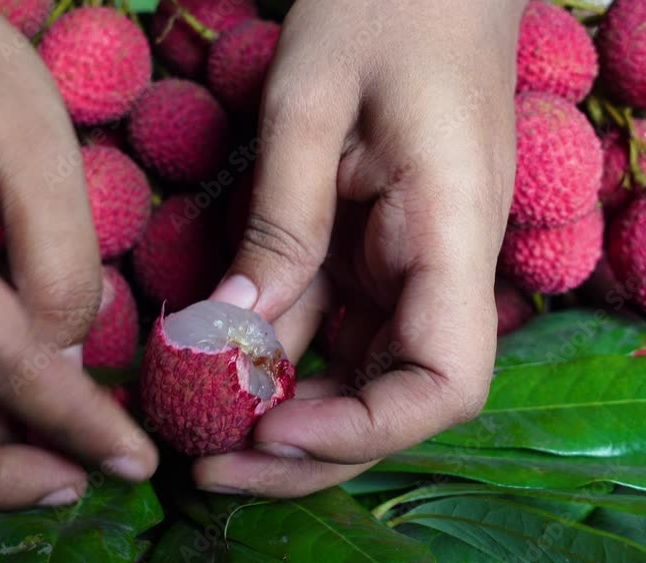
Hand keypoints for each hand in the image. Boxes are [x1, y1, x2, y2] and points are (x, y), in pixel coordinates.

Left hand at [198, 0, 523, 496]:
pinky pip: (327, 319)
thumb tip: (238, 327)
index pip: (445, 381)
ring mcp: (404, 259)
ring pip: (353, 370)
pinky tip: (213, 363)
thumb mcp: (314, 100)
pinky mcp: (370, 244)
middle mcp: (438, 264)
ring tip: (194, 432)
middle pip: (390, 396)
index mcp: (451, 231)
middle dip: (304, 447)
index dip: (364, 429)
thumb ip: (283, 220)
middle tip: (209, 467)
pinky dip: (273, 352)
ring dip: (280, 408)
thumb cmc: (384, 5)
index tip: (273, 432)